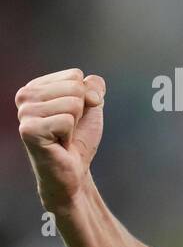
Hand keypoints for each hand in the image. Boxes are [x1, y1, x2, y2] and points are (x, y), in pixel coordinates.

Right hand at [14, 68, 105, 213]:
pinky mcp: (29, 130)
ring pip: (72, 104)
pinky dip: (70, 134)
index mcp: (36, 87)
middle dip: (81, 111)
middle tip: (69, 129)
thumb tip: (92, 81)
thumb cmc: (79, 139)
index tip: (74, 117)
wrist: (74, 170)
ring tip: (63, 136)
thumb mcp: (91, 108)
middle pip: (75, 87)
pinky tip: (59, 144)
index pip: (74, 75)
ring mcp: (24, 113)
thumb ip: (93, 88)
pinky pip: (67, 121)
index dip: (85, 98)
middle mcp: (25, 97)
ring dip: (75, 124)